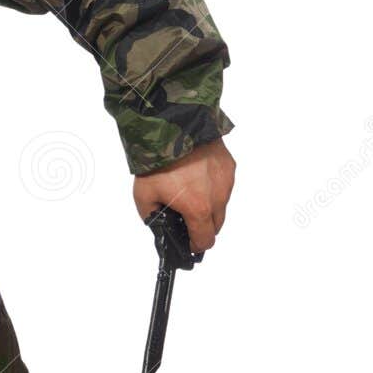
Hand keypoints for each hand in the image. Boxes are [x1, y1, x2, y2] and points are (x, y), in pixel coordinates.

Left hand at [132, 137, 235, 253]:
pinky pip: (223, 185)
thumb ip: (151, 215)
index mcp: (198, 209)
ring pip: (221, 204)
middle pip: (216, 225)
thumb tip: (157, 224)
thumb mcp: (143, 194)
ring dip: (208, 205)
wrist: (174, 126)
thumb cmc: (159, 159)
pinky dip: (212, 186)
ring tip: (188, 192)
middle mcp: (218, 198)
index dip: (195, 245)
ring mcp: (226, 181)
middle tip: (185, 217)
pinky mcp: (229, 166)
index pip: (205, 241)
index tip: (188, 242)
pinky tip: (195, 176)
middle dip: (202, 226)